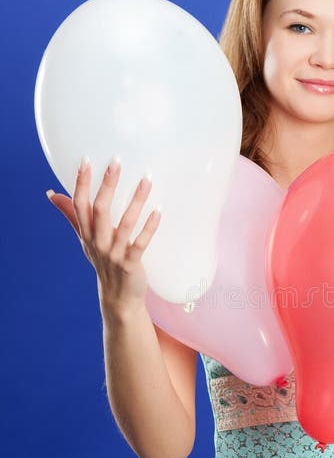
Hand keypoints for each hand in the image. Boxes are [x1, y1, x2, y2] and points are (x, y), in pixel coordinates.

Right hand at [46, 155, 161, 313]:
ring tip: (146, 179)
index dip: (81, 183)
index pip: (80, 204)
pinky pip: (141, 243)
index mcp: (86, 234)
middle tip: (116, 162)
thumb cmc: (102, 262)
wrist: (117, 297)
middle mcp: (97, 242)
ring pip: (124, 223)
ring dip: (136, 200)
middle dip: (108, 185)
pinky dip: (149, 227)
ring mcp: (113, 253)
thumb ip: (71, 215)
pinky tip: (158, 211)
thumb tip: (52, 194)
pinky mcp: (130, 264)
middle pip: (100, 210)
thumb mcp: (85, 239)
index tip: (86, 160)